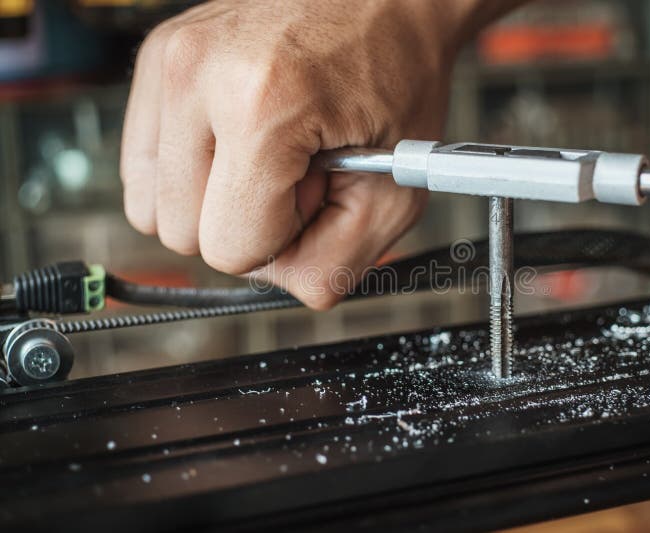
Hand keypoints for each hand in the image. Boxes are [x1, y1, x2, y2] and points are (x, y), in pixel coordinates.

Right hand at [121, 0, 487, 308]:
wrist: (386, 0)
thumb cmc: (396, 77)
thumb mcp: (396, 192)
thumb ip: (338, 263)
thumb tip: (282, 284)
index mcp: (262, 107)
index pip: (230, 249)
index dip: (282, 237)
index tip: (315, 190)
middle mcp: (198, 75)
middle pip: (182, 235)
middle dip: (245, 221)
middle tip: (296, 168)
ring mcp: (170, 62)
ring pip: (151, 206)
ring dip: (213, 199)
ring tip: (269, 151)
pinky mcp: (157, 60)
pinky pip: (144, 165)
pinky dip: (191, 171)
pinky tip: (240, 139)